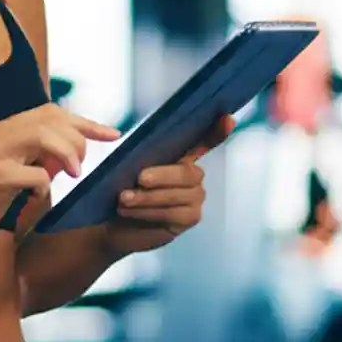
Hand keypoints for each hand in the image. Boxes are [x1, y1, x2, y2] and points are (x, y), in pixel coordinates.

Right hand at [0, 103, 120, 250]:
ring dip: (67, 154)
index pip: (50, 112)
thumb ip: (42, 154)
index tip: (112, 134)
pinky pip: (33, 173)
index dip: (85, 122)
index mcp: (3, 128)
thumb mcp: (18, 168)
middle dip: (77, 139)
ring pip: (42, 134)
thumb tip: (75, 146)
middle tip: (79, 166)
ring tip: (72, 174)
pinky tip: (38, 195)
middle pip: (50, 118)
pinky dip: (44, 184)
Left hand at [103, 114, 235, 255]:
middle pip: (187, 172)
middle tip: (139, 179)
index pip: (203, 141)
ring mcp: (195, 197)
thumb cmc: (121, 189)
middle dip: (162, 175)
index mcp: (181, 156)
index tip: (227, 117)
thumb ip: (134, 155)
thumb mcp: (125, 167)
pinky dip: (148, 211)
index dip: (217, 131)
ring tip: (123, 198)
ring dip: (148, 197)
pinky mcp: (189, 218)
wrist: (114, 223)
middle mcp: (193, 175)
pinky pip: (172, 213)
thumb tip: (122, 141)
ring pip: (178, 194)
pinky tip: (129, 211)